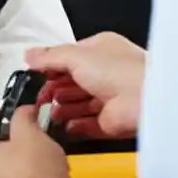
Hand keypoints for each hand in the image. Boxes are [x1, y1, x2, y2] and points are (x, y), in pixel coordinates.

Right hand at [26, 32, 146, 139]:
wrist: (146, 99)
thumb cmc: (122, 70)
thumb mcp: (75, 55)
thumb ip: (50, 56)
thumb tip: (30, 55)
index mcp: (100, 51)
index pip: (70, 58)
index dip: (52, 67)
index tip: (35, 75)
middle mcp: (106, 74)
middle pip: (72, 83)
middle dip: (54, 90)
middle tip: (38, 97)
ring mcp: (110, 99)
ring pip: (79, 105)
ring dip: (62, 109)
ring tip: (48, 112)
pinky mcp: (111, 122)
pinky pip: (89, 125)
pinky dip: (76, 126)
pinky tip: (65, 126)